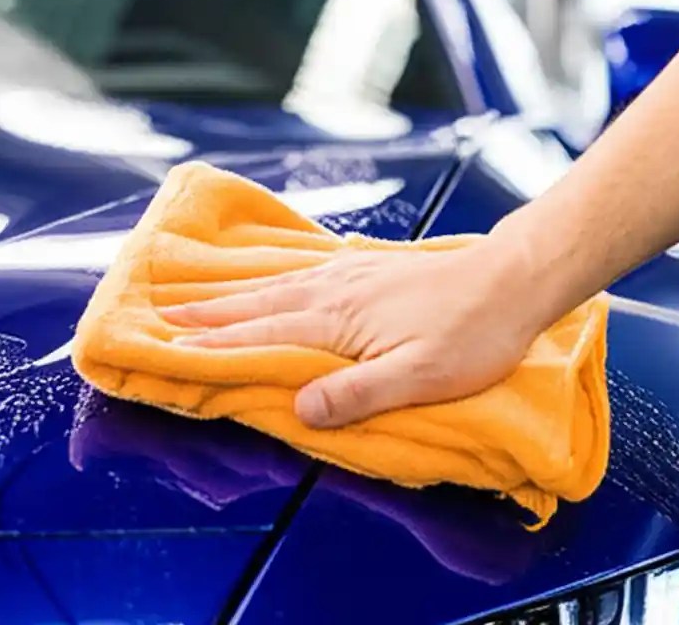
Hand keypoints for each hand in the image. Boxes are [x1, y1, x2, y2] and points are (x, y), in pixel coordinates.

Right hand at [158, 239, 548, 427]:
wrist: (513, 280)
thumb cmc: (473, 333)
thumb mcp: (418, 376)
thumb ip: (357, 393)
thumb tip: (299, 409)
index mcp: (339, 321)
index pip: (264, 336)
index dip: (217, 346)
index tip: (171, 348)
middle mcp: (337, 292)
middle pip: (260, 305)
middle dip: (210, 314)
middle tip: (164, 315)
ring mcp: (354, 276)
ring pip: (279, 285)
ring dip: (236, 293)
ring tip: (202, 296)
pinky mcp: (372, 269)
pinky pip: (306, 270)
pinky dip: (277, 275)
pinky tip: (276, 276)